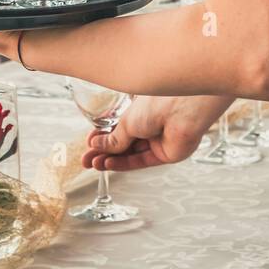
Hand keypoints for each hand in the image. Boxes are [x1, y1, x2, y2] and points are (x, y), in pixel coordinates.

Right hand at [82, 94, 233, 171]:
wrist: (183, 109)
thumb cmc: (158, 103)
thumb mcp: (127, 121)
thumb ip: (115, 138)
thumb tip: (99, 145)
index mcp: (142, 110)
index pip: (119, 127)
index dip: (103, 136)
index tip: (88, 143)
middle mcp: (150, 124)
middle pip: (123, 142)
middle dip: (103, 151)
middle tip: (85, 159)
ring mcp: (159, 139)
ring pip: (130, 153)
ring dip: (110, 159)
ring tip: (93, 164)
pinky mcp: (166, 153)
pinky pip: (142, 161)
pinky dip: (124, 164)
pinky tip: (109, 164)